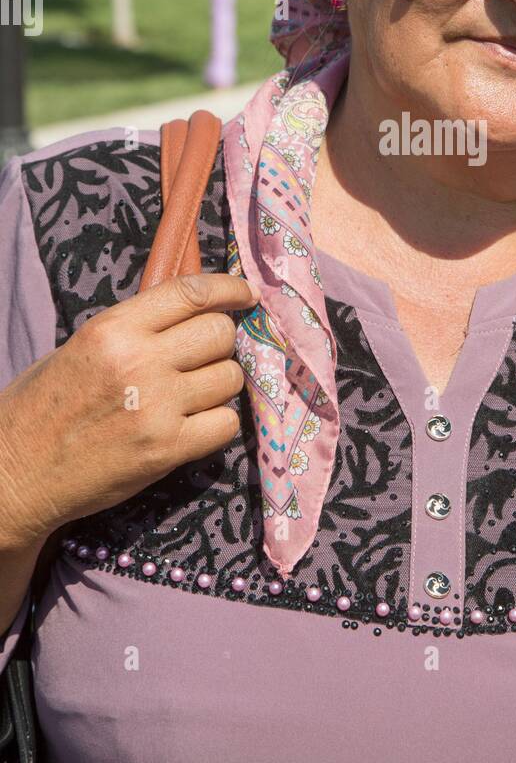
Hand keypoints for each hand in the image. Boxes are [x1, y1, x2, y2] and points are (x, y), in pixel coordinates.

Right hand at [0, 272, 257, 552]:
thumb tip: (192, 313)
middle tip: (203, 359)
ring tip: (192, 396)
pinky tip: (195, 426)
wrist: (15, 473)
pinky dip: (218, 424)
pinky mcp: (167, 450)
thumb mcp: (81, 347)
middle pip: (220, 334)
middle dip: (220, 344)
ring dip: (220, 385)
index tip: (246, 295)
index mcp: (114, 329)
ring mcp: (157, 407)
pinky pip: (227, 424)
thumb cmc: (42, 408)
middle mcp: (139, 361)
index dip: (229, 289)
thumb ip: (135, 328)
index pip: (191, 292)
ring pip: (230, 378)